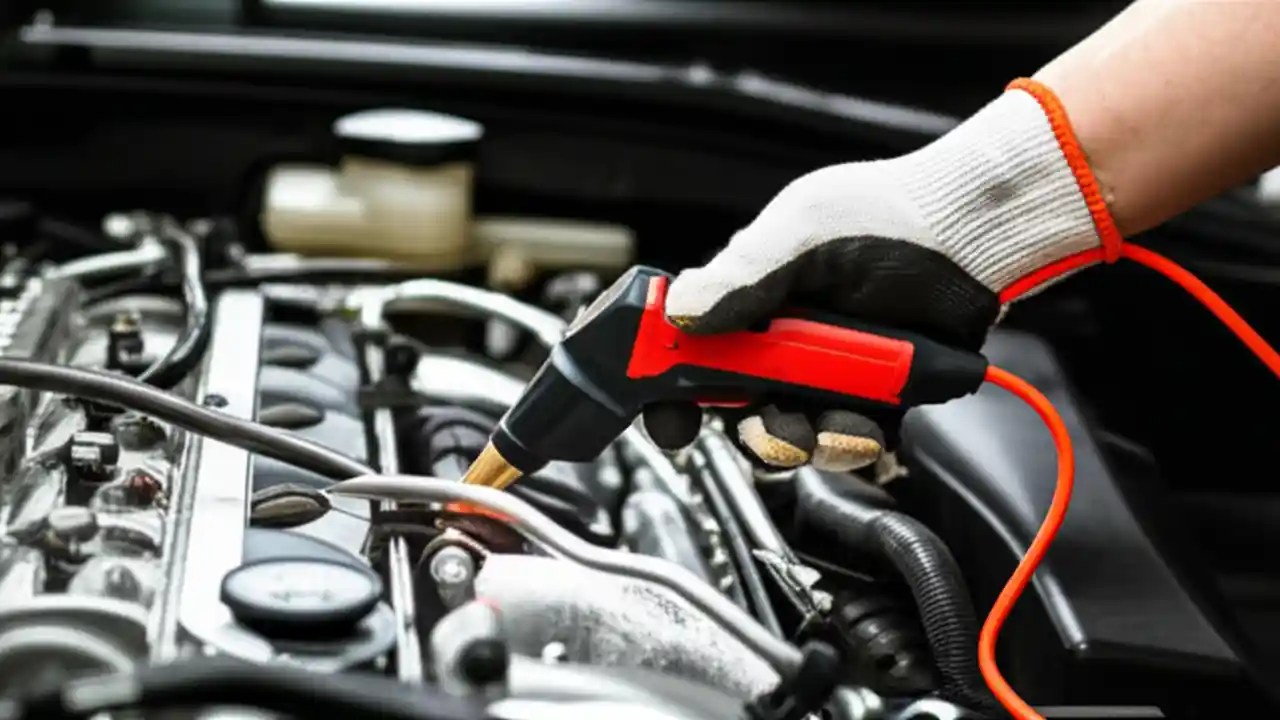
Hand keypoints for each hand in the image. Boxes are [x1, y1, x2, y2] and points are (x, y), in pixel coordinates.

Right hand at [652, 85, 1109, 470]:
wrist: (972, 233)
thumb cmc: (888, 213)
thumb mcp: (801, 230)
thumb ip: (742, 275)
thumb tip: (682, 311)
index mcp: (747, 298)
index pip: (689, 352)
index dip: (670, 388)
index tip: (670, 414)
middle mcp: (780, 341)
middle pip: (737, 408)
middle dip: (747, 427)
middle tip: (760, 423)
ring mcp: (825, 373)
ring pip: (792, 432)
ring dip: (801, 441)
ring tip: (824, 427)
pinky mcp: (872, 397)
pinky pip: (847, 439)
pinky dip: (850, 443)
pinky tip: (863, 428)